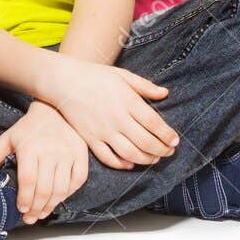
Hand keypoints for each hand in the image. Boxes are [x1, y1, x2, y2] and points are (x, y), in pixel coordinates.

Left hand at [0, 101, 87, 223]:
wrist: (56, 108)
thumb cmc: (30, 127)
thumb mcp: (9, 138)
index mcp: (30, 148)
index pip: (28, 180)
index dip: (24, 198)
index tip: (20, 209)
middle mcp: (51, 152)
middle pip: (45, 189)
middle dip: (36, 208)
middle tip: (30, 218)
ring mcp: (68, 154)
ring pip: (61, 189)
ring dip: (51, 205)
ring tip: (42, 213)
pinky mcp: (81, 155)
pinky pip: (78, 180)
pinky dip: (69, 193)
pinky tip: (59, 199)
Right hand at [42, 60, 176, 169]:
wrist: (63, 81)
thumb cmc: (94, 76)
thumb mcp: (122, 75)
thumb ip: (144, 86)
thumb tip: (165, 93)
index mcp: (127, 100)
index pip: (154, 123)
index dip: (167, 135)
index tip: (175, 141)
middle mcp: (116, 117)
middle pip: (145, 141)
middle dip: (162, 150)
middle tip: (169, 152)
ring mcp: (102, 130)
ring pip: (130, 153)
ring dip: (146, 159)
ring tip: (154, 159)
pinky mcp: (90, 139)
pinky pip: (108, 158)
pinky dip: (122, 164)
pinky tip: (130, 163)